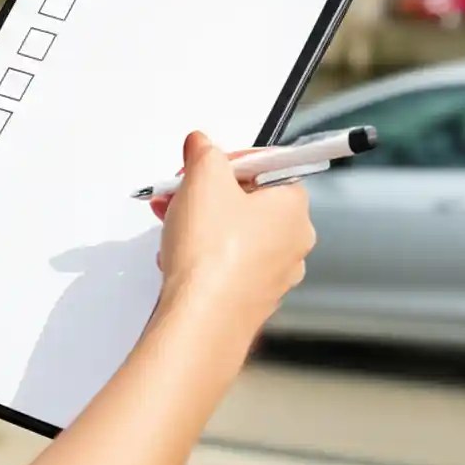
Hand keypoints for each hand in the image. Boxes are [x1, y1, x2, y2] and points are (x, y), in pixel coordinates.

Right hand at [151, 132, 314, 330]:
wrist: (203, 320)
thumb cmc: (213, 255)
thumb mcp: (204, 178)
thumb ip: (205, 153)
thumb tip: (202, 145)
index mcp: (294, 207)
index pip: (269, 166)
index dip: (230, 160)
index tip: (204, 161)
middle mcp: (294, 242)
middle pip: (249, 201)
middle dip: (208, 192)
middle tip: (180, 189)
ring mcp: (274, 275)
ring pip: (234, 234)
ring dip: (200, 222)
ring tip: (170, 220)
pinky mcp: (251, 299)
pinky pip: (227, 265)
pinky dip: (202, 255)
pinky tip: (177, 256)